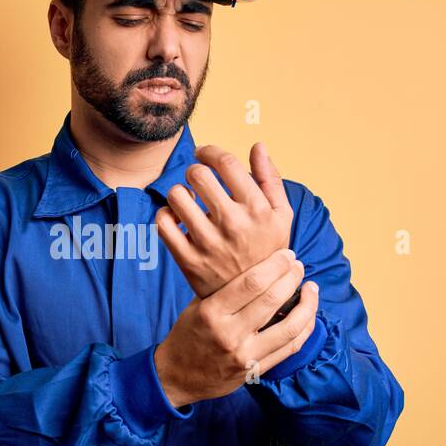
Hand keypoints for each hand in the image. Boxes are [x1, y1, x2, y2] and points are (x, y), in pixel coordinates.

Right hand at [153, 248, 319, 406]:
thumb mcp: (197, 307)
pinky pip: (289, 348)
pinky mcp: (255, 371)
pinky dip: (304, 329)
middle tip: (299, 266)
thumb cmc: (187, 335)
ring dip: (307, 305)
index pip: (252, 282)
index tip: (287, 255)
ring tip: (312, 289)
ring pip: (289, 327)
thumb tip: (260, 266)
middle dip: (292, 278)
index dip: (276, 265)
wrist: (176, 377)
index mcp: (212, 312)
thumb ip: (225, 290)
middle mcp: (229, 333)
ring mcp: (245, 355)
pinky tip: (308, 315)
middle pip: (272, 300)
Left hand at [155, 142, 293, 297]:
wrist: (256, 299)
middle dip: (194, 171)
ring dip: (179, 192)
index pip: (225, 162)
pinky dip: (166, 215)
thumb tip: (258, 146)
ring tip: (188, 200)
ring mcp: (209, 244)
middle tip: (197, 179)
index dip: (210, 151)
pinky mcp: (189, 261)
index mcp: (257, 209)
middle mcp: (233, 225)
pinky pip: (163, 223)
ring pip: (177, 196)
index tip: (205, 154)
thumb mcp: (281, 216)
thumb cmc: (268, 250)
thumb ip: (270, 179)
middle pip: (197, 175)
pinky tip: (178, 218)